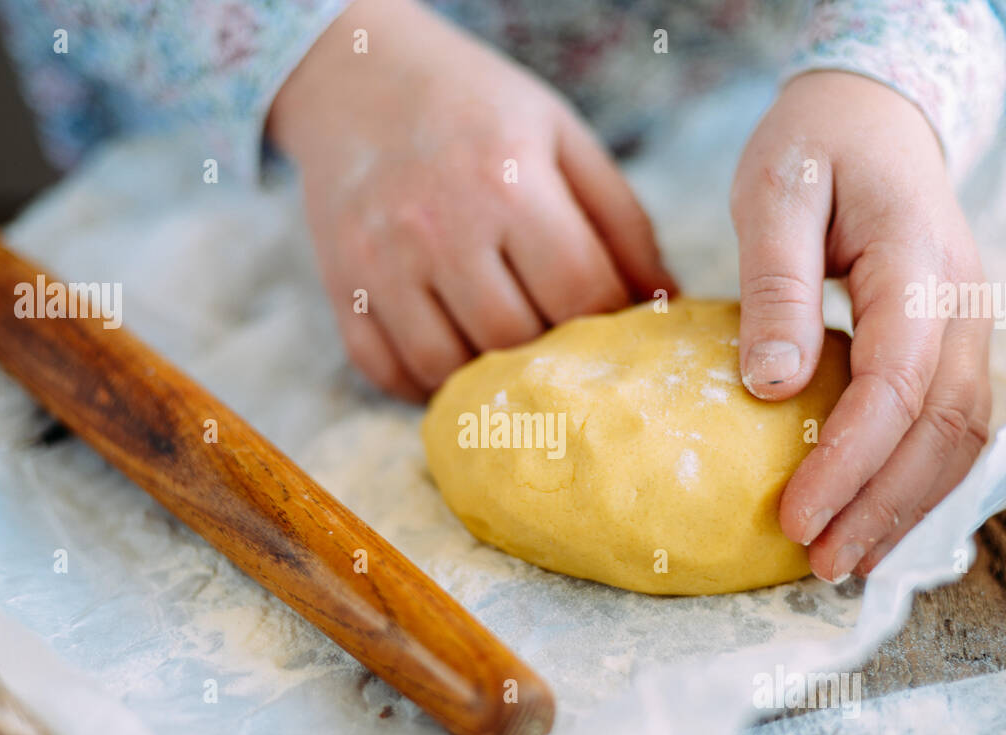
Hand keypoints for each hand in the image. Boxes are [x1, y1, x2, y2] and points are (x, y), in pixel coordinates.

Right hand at [268, 0, 674, 399]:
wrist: (358, 77)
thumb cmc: (477, 110)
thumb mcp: (561, 138)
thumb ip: (620, 220)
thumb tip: (664, 301)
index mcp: (508, 182)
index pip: (579, 292)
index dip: (608, 322)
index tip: (611, 323)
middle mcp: (439, 226)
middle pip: (515, 339)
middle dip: (548, 352)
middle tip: (560, 343)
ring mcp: (381, 262)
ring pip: (448, 368)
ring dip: (486, 379)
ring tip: (507, 357)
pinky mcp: (341, 285)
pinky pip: (386, 372)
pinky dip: (422, 386)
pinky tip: (451, 365)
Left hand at [730, 72, 991, 580]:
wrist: (871, 117)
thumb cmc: (816, 147)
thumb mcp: (776, 194)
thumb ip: (776, 285)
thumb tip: (771, 386)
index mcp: (920, 263)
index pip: (897, 382)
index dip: (849, 459)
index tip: (796, 514)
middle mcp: (962, 304)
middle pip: (943, 426)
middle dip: (883, 504)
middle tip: (820, 562)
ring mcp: (965, 326)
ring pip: (958, 436)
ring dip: (906, 506)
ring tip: (846, 559)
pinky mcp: (948, 344)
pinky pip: (948, 423)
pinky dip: (915, 479)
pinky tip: (871, 515)